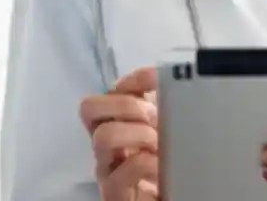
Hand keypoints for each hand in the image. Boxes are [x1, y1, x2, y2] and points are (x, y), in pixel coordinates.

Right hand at [79, 67, 160, 199]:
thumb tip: (170, 82)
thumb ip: (167, 109)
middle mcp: (108, 145)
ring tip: (160, 145)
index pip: (109, 92)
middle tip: (154, 117)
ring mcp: (107, 169)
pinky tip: (161, 169)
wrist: (176, 199)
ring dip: (138, 133)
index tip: (156, 79)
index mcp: (120, 125)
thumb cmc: (173, 170)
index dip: (131, 80)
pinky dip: (145, 164)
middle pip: (90, 108)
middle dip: (125, 104)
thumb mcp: (171, 133)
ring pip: (103, 136)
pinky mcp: (114, 195)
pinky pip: (122, 171)